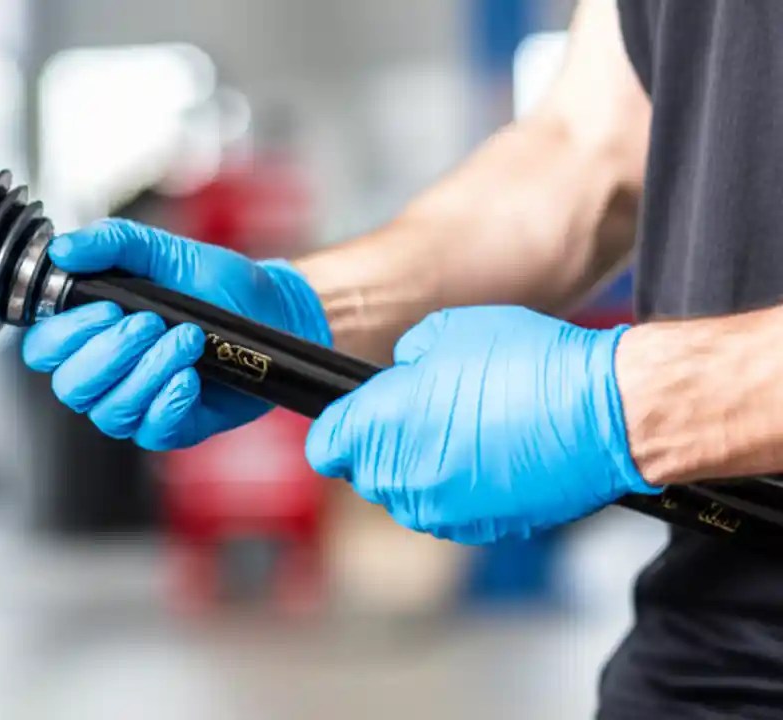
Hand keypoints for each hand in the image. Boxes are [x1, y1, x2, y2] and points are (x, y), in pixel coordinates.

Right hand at [23, 218, 330, 449]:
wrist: (274, 312)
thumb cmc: (215, 285)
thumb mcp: (163, 250)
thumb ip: (112, 243)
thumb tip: (62, 248)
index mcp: (92, 330)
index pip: (45, 349)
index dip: (67, 333)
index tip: (108, 306)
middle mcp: (106, 372)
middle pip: (71, 386)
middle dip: (110, 353)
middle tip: (151, 323)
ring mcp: (136, 402)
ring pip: (110, 410)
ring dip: (148, 371)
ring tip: (187, 339)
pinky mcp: (170, 426)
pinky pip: (151, 429)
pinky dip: (169, 400)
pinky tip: (192, 376)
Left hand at [305, 306, 656, 543]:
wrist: (606, 413)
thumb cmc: (531, 363)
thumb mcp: (450, 330)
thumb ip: (407, 357)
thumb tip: (400, 374)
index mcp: (385, 426)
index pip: (326, 446)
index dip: (335, 431)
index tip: (348, 420)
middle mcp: (406, 477)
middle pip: (366, 473)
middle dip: (380, 447)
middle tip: (418, 416)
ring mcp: (444, 509)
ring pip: (407, 497)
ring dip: (419, 471)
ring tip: (460, 434)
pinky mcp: (482, 527)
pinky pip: (449, 511)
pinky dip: (457, 490)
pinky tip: (488, 458)